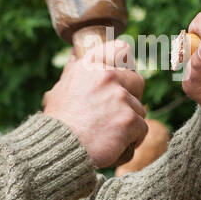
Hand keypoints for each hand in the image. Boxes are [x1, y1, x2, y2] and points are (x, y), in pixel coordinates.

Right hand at [43, 40, 148, 167]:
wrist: (58, 150)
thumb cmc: (58, 123)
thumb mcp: (61, 88)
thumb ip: (76, 70)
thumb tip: (77, 53)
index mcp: (90, 65)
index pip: (121, 49)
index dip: (125, 63)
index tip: (123, 75)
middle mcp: (107, 76)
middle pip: (137, 81)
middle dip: (130, 98)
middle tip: (113, 114)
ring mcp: (120, 98)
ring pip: (140, 109)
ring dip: (129, 123)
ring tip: (107, 134)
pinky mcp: (130, 120)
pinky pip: (141, 129)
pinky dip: (131, 140)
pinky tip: (113, 145)